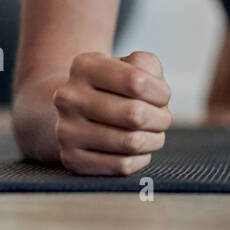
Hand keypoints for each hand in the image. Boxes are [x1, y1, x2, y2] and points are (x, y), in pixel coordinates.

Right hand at [53, 50, 171, 175]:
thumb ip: (146, 64)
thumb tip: (150, 83)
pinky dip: (140, 159)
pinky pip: (121, 166)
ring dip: (154, 140)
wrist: (74, 113)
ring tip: (154, 134)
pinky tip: (138, 150)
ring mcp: (66, 130)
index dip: (160, 92)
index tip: (163, 96)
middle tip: (163, 118)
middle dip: (160, 118)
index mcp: (84, 66)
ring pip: (131, 142)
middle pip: (135, 114)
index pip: (136, 81)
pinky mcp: (72, 159)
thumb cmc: (114, 86)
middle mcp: (69, 97)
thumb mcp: (129, 63)